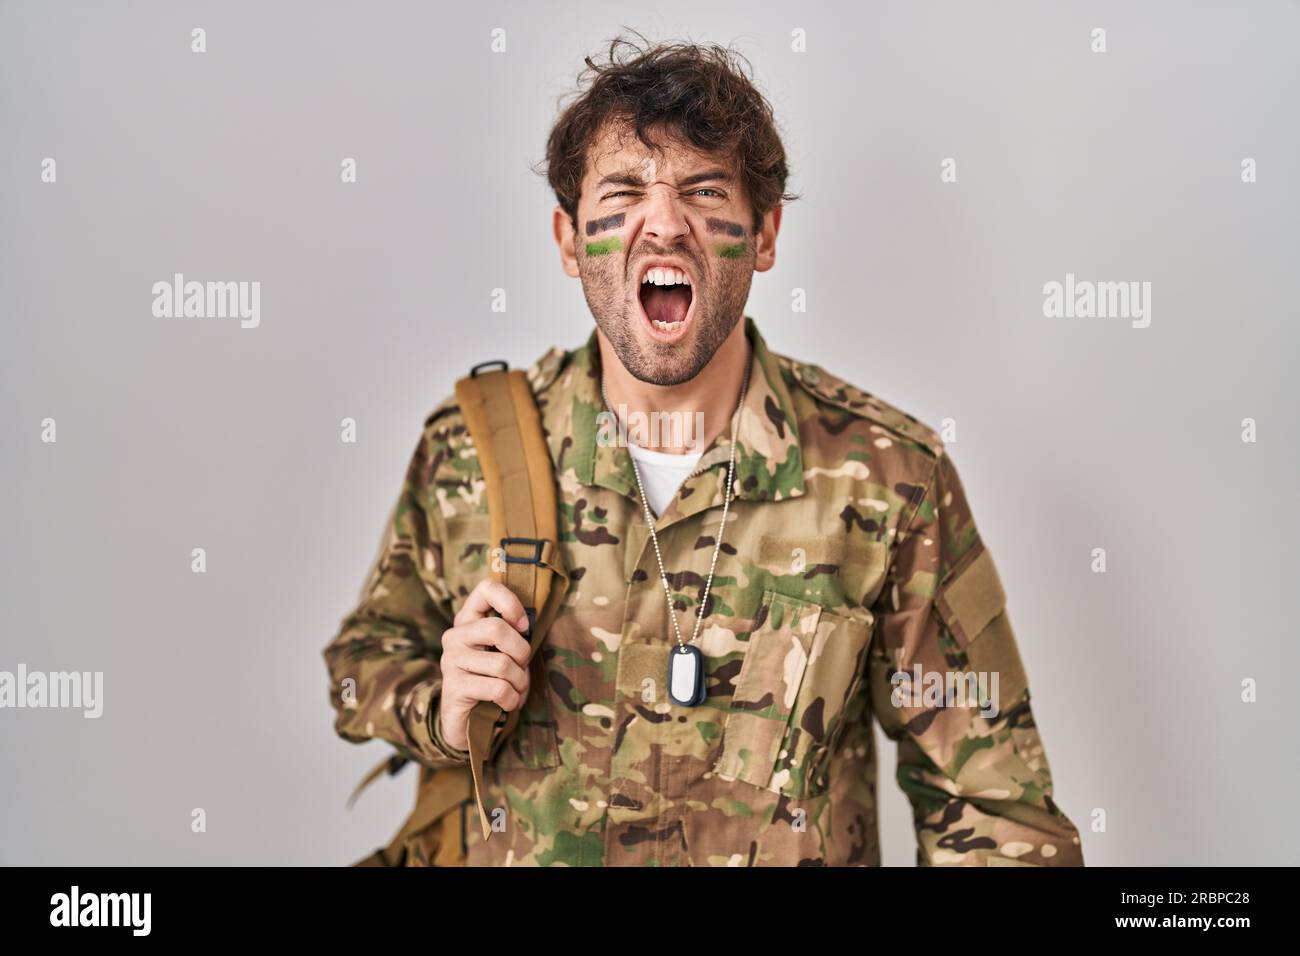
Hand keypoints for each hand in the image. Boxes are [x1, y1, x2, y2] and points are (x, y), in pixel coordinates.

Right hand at [436, 578, 532, 752]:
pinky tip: (507, 704)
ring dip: (520, 682)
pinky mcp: (453, 688)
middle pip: (497, 628)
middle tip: (521, 667)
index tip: (523, 625)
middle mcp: (455, 636)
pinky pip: (497, 689)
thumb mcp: (506, 653)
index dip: (511, 603)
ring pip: (502, 664)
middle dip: (521, 652)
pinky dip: (512, 700)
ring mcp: (450, 661)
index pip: (486, 589)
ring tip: (516, 689)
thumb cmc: (494, 681)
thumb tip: (528, 622)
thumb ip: (513, 633)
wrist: (469, 723)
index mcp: (468, 620)